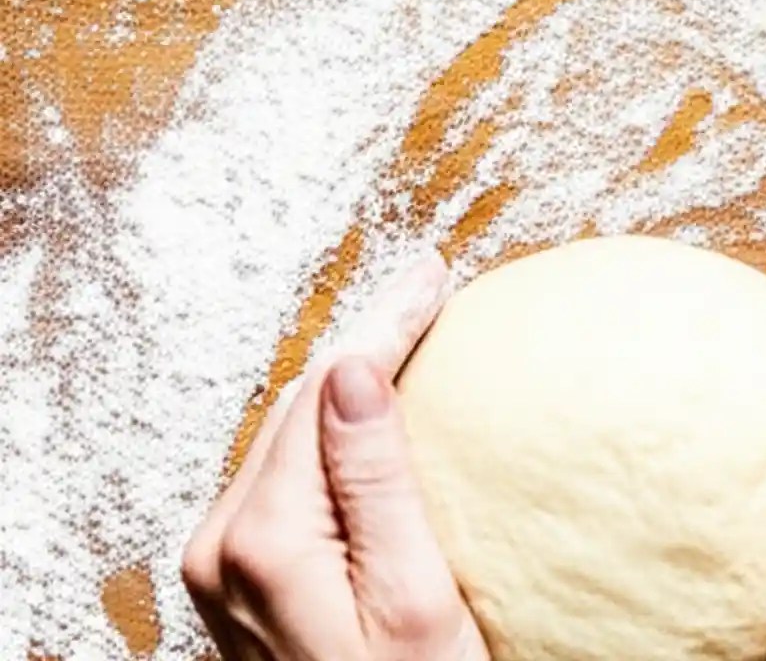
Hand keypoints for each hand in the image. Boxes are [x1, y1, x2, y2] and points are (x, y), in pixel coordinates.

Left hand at [182, 250, 488, 660]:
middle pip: (301, 403)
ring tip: (403, 330)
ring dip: (347, 378)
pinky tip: (366, 409)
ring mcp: (222, 560)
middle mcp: (223, 542)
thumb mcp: (415, 598)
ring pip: (291, 432)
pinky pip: (286, 472)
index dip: (384, 326)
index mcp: (265, 540)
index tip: (432, 277)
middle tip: (426, 288)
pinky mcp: (239, 573)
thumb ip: (376, 485)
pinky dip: (330, 429)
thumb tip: (355, 369)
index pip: (327, 394)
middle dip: (366, 339)